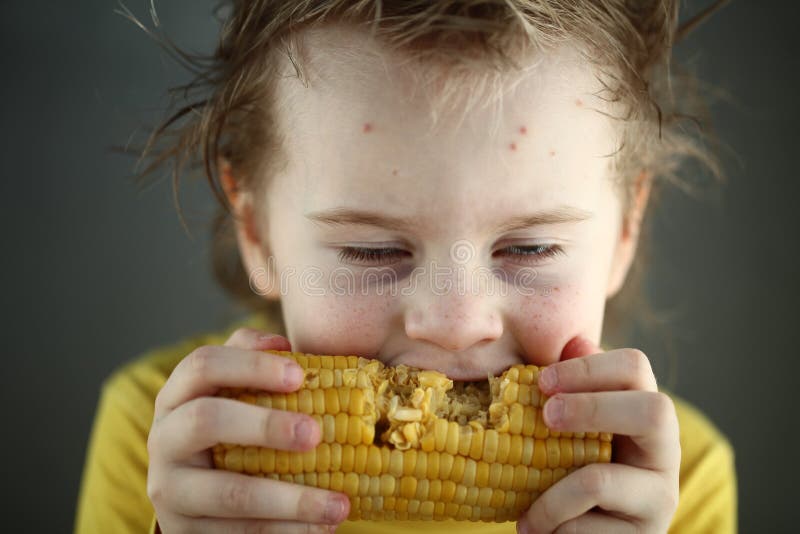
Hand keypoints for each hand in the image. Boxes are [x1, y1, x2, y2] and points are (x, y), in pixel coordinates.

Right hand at [146, 328, 349, 532]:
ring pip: (228, 493)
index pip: (204, 365)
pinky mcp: (183, 531)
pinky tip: (323, 529)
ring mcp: (170, 488)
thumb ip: (256, 362)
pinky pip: (238, 533)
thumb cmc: (232, 431)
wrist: (200, 499)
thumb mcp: (236, 394)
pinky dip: (286, 531)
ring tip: (339, 506)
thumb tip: (283, 345)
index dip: (249, 365)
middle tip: (314, 433)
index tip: (299, 375)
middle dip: (263, 425)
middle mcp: (165, 438)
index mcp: (178, 395)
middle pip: (205, 420)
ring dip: (291, 500)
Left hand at [516, 336, 679, 533]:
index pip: (636, 366)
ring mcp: (661, 495)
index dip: (587, 368)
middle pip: (655, 409)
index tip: (541, 382)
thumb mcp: (569, 428)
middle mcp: (664, 450)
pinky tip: (539, 532)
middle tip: (546, 417)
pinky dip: (556, 528)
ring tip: (524, 516)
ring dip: (550, 498)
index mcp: (642, 411)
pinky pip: (590, 528)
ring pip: (601, 481)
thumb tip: (573, 340)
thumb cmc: (571, 471)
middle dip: (592, 408)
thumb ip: (570, 388)